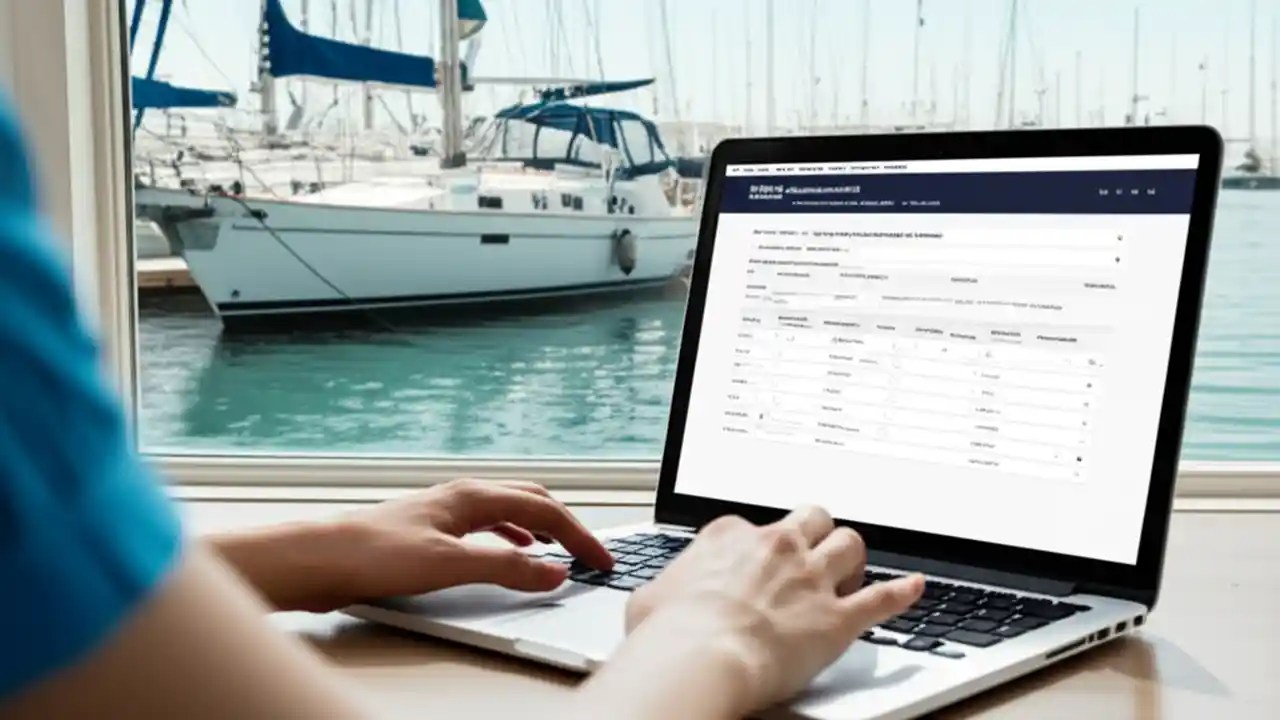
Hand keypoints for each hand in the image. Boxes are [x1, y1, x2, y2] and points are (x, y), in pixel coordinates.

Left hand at [210, 479, 612, 611]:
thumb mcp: (449, 564)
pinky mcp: (430, 531)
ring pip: (510, 510)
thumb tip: (553, 573)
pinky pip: (487, 525)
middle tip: (590, 552)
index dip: (579, 537)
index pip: (546, 510)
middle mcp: (462, 496)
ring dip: (542, 527)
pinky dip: (512, 536)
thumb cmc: (372, 553)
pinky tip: (508, 550)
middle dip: (567, 524)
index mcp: (473, 496)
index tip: (600, 561)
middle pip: (532, 500)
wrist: (317, 558)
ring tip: (559, 548)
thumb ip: (506, 569)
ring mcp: (445, 511)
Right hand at [596, 507, 922, 717]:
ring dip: (850, 556)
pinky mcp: (836, 618)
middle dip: (815, 532)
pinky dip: (901, 594)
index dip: (760, 545)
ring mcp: (810, 579)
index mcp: (731, 535)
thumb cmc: (669, 634)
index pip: (755, 525)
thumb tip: (655, 598)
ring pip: (850, 545)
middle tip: (811, 550)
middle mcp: (777, 546)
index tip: (758, 560)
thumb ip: (663, 587)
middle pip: (813, 517)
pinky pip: (882, 599)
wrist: (701, 657)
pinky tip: (914, 588)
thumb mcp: (648, 598)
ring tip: (847, 570)